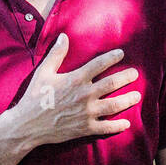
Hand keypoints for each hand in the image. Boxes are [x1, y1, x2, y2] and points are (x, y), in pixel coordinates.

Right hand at [10, 33, 140, 147]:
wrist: (28, 125)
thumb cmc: (35, 97)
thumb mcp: (44, 72)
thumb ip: (56, 54)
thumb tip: (63, 36)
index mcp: (75, 79)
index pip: (99, 65)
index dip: (112, 57)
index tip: (121, 54)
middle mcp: (84, 95)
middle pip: (112, 84)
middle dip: (126, 77)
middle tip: (135, 74)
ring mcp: (87, 113)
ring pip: (114, 105)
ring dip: (128, 100)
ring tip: (137, 95)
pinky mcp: (85, 128)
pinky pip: (106, 128)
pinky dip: (118, 126)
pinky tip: (127, 123)